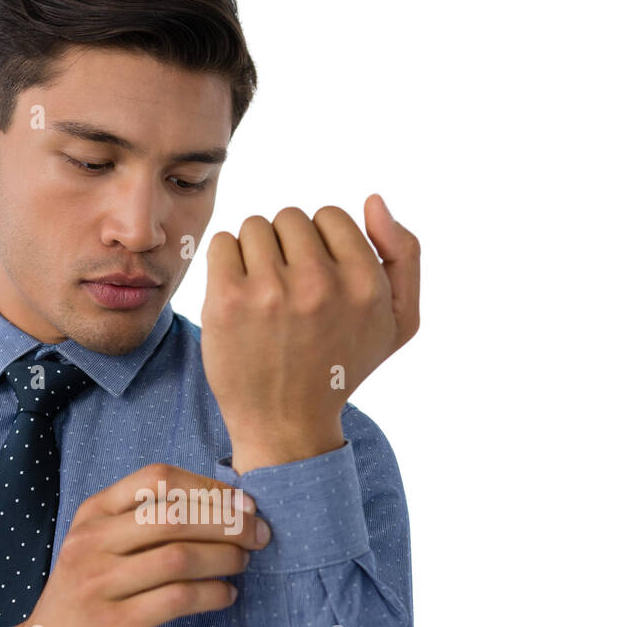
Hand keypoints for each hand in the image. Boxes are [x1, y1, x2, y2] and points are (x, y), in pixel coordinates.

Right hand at [0, 464, 270, 626]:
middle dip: (227, 521)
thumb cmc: (87, 596)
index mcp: (93, 513)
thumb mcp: (99, 546)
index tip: (243, 504)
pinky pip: (177, 599)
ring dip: (224, 557)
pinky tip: (227, 595)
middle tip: (257, 534)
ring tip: (242, 563)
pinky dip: (213, 594)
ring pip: (179, 556)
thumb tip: (222, 506)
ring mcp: (100, 583)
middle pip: (174, 514)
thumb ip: (143, 523)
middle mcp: (92, 542)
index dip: (209, 488)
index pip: (158, 479)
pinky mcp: (115, 623)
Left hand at [200, 195, 419, 471]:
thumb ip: (404, 255)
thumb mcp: (397, 321)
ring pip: (255, 227)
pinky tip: (238, 298)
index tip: (316, 284)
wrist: (285, 425)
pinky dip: (226, 263)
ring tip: (263, 298)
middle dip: (287, 248)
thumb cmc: (341, 369)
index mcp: (365, 284)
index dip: (321, 246)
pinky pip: (222, 243)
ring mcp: (271, 291)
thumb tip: (373, 201)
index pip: (332, 216)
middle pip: (291, 218)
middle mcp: (320, 284)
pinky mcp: (228, 299)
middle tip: (287, 295)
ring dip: (255, 255)